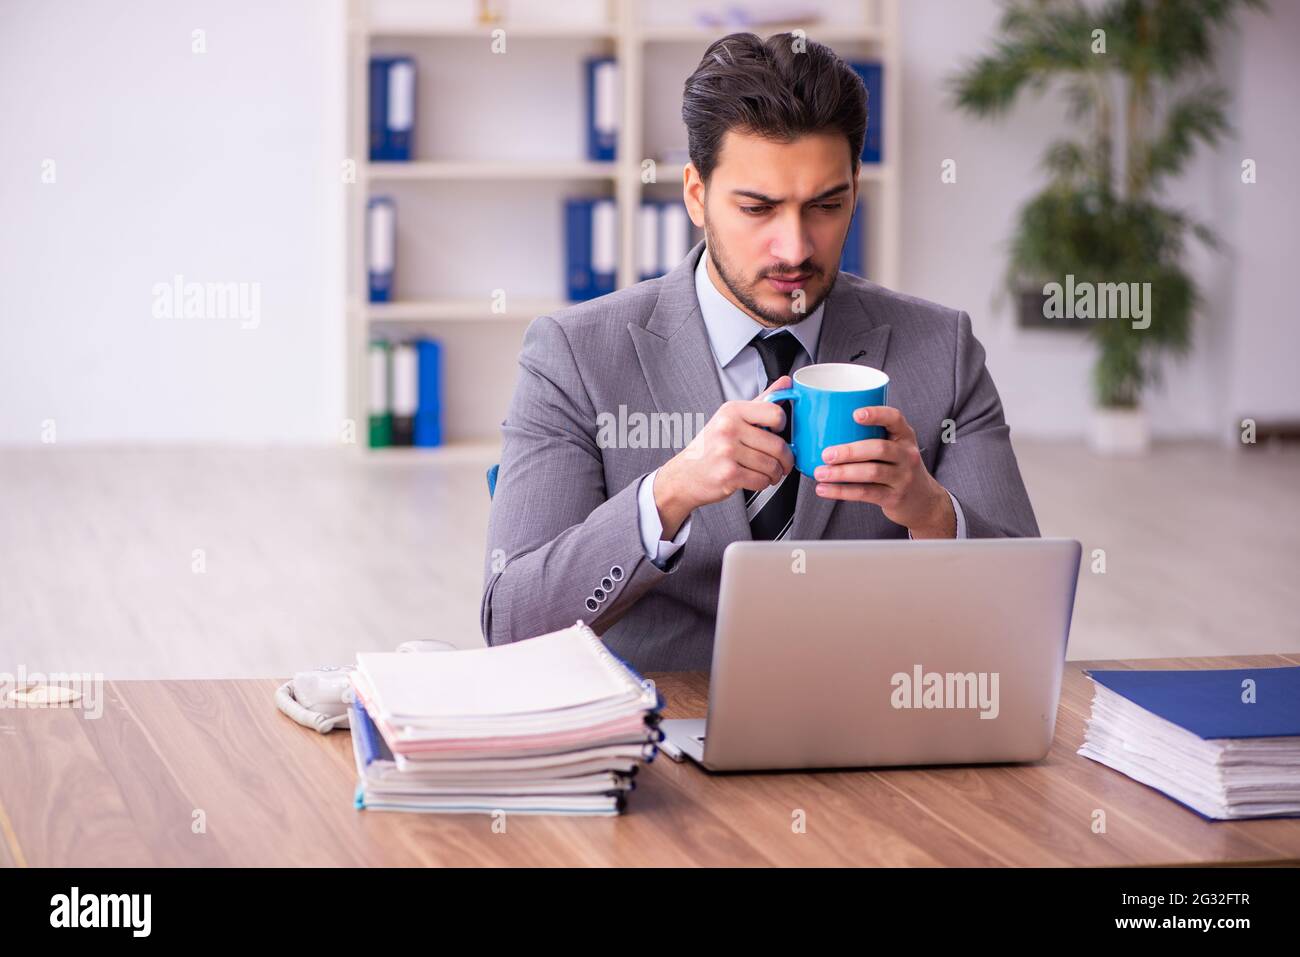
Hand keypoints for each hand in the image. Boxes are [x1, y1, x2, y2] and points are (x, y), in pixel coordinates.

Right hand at [653, 376, 796, 537]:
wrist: (685, 475)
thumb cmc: (710, 447)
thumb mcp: (732, 417)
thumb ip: (761, 401)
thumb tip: (786, 383)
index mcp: (732, 411)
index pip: (775, 413)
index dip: (783, 426)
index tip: (778, 432)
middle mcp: (729, 428)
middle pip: (778, 445)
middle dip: (785, 459)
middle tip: (782, 462)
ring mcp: (727, 451)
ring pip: (772, 466)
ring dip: (775, 474)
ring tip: (768, 472)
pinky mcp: (728, 474)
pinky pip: (761, 480)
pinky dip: (763, 484)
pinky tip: (755, 479)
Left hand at [812, 405, 955, 537]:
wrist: (924, 501)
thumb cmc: (899, 468)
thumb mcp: (896, 448)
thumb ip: (871, 438)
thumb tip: (825, 429)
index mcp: (904, 436)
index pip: (894, 419)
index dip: (876, 414)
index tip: (854, 414)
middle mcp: (907, 455)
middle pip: (879, 448)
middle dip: (850, 451)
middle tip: (826, 454)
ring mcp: (903, 477)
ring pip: (871, 472)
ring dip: (842, 473)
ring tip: (820, 473)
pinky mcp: (894, 497)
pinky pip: (866, 493)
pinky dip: (842, 492)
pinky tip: (825, 490)